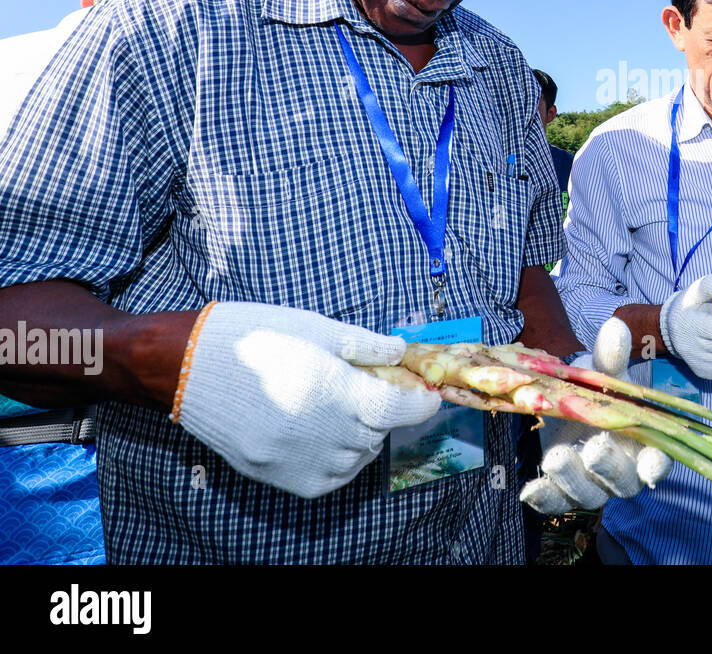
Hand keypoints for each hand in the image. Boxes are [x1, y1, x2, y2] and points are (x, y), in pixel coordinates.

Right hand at [172, 302, 442, 498]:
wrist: (187, 364)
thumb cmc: (255, 335)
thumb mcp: (317, 327)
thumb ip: (365, 345)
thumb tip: (401, 352)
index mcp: (334, 390)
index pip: (398, 410)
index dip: (421, 403)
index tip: (429, 395)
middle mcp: (321, 431)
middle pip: (377, 435)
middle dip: (386, 415)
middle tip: (378, 393)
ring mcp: (296, 458)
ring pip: (354, 462)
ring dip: (364, 440)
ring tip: (349, 413)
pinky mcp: (275, 474)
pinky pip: (325, 481)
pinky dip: (339, 464)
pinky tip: (330, 439)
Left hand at [520, 318, 671, 513]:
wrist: (568, 403)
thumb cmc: (598, 391)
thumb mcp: (604, 372)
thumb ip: (610, 356)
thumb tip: (615, 326)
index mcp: (644, 444)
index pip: (659, 461)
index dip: (657, 465)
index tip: (651, 463)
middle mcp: (623, 471)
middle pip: (622, 480)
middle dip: (608, 468)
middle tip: (594, 449)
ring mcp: (593, 484)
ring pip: (587, 493)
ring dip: (571, 478)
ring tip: (555, 457)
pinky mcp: (563, 491)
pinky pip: (556, 502)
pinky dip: (544, 498)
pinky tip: (531, 490)